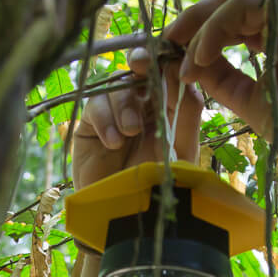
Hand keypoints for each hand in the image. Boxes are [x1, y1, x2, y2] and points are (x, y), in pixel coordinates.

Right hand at [71, 59, 203, 190]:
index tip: (169, 61)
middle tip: (141, 66)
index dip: (167, 60)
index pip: (169, 72)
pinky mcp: (91, 125)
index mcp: (169, 107)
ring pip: (117, 86)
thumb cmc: (157, 186)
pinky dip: (105, 119)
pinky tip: (113, 142)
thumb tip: (184, 73)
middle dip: (142, 62)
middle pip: (140, 70)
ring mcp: (115, 114)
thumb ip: (187, 112)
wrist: (124, 216)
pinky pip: (95, 105)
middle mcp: (142, 106)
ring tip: (130, 131)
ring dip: (125, 104)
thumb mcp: (181, 149)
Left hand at [160, 0, 277, 154]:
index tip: (171, 60)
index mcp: (277, 39)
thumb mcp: (253, 103)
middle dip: (190, 24)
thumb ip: (223, 83)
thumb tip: (188, 68)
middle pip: (227, 8)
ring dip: (199, 26)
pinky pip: (243, 6)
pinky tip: (200, 55)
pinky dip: (215, 28)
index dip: (197, 40)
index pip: (230, 27)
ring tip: (177, 53)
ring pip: (231, 2)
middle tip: (162, 45)